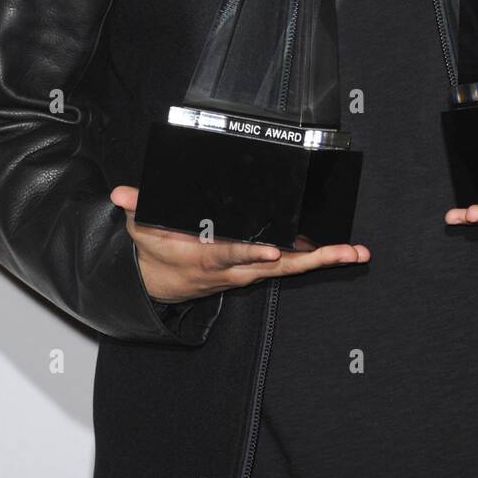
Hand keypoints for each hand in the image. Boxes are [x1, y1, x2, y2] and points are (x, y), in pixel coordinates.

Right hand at [110, 186, 370, 301]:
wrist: (160, 284)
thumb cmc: (157, 250)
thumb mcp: (142, 228)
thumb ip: (139, 206)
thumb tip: (122, 193)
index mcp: (207, 256)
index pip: (233, 253)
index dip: (252, 252)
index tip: (272, 252)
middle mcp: (235, 268)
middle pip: (278, 265)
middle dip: (312, 259)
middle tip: (343, 253)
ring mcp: (249, 271)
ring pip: (291, 266)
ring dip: (325, 259)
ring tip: (355, 252)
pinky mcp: (257, 269)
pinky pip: (290, 265)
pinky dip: (317, 258)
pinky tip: (343, 251)